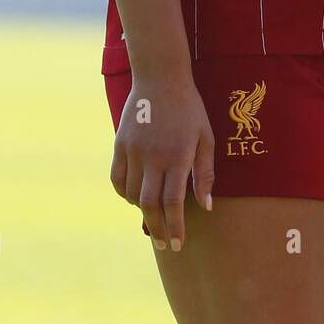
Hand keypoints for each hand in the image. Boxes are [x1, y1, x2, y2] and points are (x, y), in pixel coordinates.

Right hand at [110, 71, 214, 249]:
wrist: (161, 77)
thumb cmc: (190, 108)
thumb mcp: (206, 137)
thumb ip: (205, 172)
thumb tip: (206, 206)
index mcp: (178, 156)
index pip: (173, 203)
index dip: (176, 227)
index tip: (178, 244)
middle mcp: (153, 156)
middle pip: (150, 204)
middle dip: (158, 229)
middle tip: (165, 245)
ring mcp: (134, 150)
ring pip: (131, 194)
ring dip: (141, 211)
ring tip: (153, 219)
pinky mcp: (120, 144)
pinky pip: (117, 178)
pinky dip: (123, 193)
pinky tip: (133, 198)